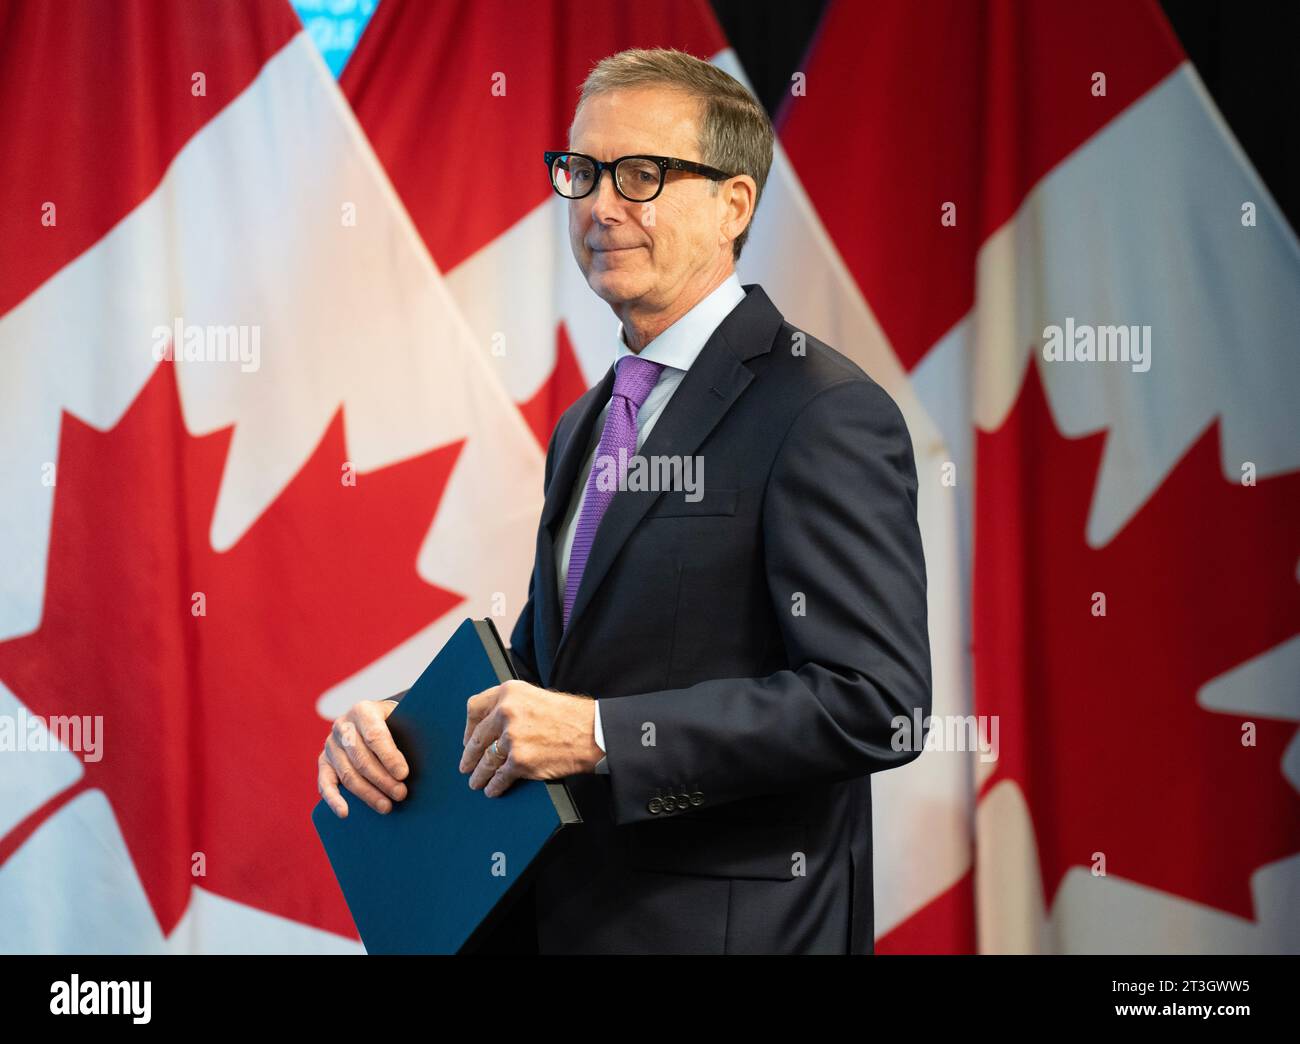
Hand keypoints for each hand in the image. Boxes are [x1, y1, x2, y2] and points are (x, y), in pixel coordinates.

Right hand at [317, 698, 409, 817]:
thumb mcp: (403, 718)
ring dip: (368, 793)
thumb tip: (431, 755)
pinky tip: (345, 813)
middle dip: (382, 779)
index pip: (375, 735)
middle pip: (361, 758)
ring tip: (387, 806)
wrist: (373, 719)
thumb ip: (410, 731)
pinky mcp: (324, 762)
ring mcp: (331, 745)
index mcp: (363, 710)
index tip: (403, 773)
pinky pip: (326, 783)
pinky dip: (334, 800)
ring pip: (348, 774)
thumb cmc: (396, 722)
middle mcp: (343, 726)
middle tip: (401, 794)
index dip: (389, 757)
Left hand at [459, 680, 601, 797]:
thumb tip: (489, 726)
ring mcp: (512, 738)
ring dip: (479, 774)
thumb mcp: (534, 697)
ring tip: (476, 782)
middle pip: (476, 739)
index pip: (474, 708)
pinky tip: (492, 788)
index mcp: (508, 692)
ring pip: (485, 761)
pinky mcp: (519, 761)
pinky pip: (499, 777)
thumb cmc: (568, 716)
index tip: (468, 739)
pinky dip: (494, 786)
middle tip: (466, 765)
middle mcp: (506, 712)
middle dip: (470, 756)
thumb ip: (510, 705)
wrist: (591, 733)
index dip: (468, 727)